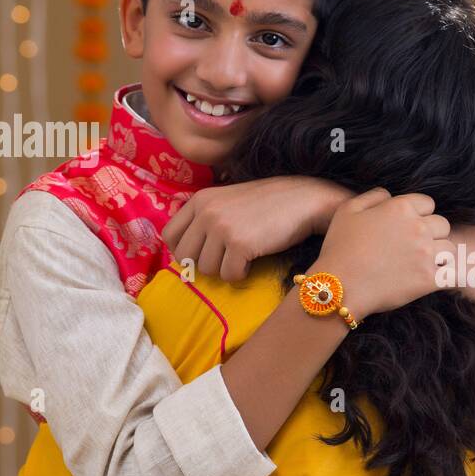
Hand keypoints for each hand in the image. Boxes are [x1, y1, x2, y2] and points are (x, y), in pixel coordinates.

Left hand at [163, 176, 352, 282]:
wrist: (305, 200)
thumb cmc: (269, 204)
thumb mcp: (228, 201)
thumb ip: (205, 218)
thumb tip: (185, 254)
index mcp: (200, 200)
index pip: (170, 235)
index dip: (183, 251)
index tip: (201, 255)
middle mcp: (206, 212)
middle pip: (185, 256)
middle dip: (204, 264)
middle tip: (225, 259)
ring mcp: (222, 228)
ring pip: (207, 269)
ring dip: (226, 269)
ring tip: (244, 255)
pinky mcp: (240, 245)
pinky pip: (230, 275)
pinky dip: (243, 274)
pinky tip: (255, 259)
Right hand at [310, 187, 452, 320]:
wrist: (340, 287)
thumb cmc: (340, 248)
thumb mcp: (348, 210)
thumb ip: (373, 196)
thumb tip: (389, 195)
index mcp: (401, 208)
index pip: (428, 203)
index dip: (419, 214)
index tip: (409, 226)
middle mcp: (419, 227)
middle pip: (442, 225)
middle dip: (432, 233)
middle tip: (416, 246)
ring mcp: (427, 253)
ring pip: (449, 249)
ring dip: (440, 254)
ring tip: (425, 263)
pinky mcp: (430, 279)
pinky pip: (453, 274)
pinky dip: (448, 276)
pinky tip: (439, 279)